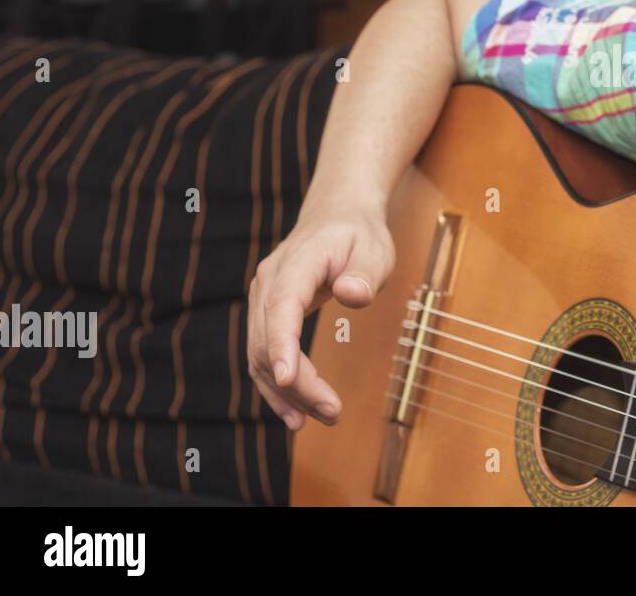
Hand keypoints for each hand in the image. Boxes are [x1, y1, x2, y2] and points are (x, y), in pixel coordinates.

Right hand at [247, 194, 394, 429]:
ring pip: (261, 354)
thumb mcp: (375, 249)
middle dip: (296, 383)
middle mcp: (270, 281)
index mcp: (297, 262)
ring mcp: (263, 298)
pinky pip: (263, 354)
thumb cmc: (359, 235)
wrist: (337, 216)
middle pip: (268, 340)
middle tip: (332, 412)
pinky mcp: (267, 313)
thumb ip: (364, 273)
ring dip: (286, 392)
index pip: (282, 306)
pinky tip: (296, 412)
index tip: (289, 379)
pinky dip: (278, 385)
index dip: (282, 344)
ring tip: (320, 418)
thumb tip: (352, 295)